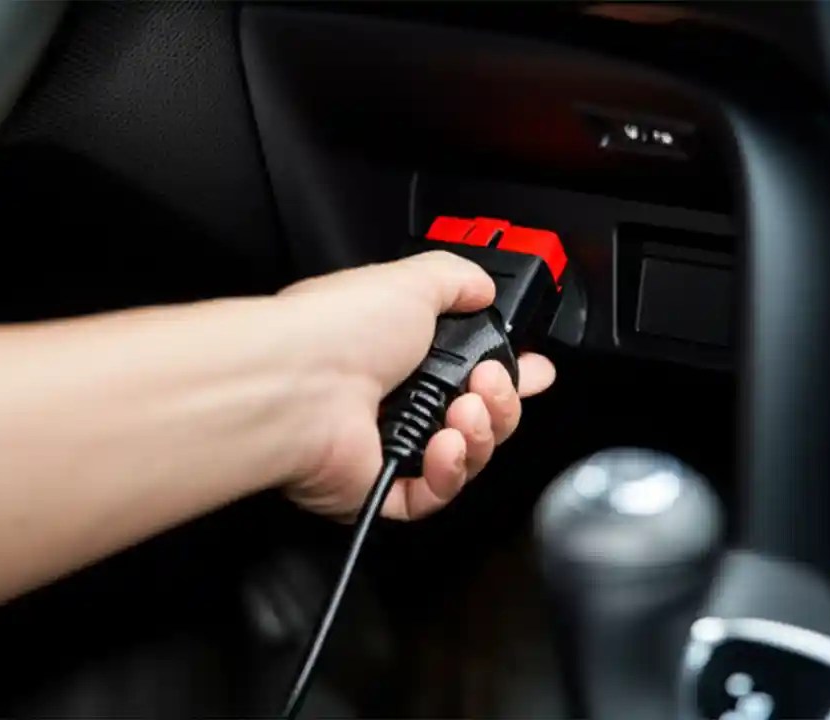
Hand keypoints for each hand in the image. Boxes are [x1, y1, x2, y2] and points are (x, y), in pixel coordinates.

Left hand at [277, 251, 555, 520]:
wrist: (296, 382)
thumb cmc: (338, 329)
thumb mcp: (411, 281)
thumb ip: (456, 279)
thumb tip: (482, 286)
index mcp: (400, 351)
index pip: (468, 368)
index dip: (508, 373)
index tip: (534, 371)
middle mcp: (393, 401)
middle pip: (477, 418)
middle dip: (501, 401)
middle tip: (490, 382)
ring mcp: (385, 448)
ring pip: (463, 459)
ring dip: (481, 434)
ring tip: (466, 411)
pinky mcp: (378, 491)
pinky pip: (433, 496)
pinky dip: (449, 473)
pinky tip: (446, 446)